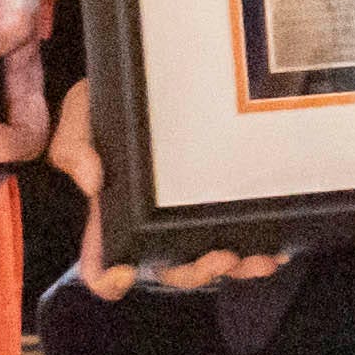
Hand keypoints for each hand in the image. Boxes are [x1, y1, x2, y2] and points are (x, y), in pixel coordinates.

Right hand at [47, 102, 284, 299]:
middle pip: (168, 267)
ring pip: (209, 258)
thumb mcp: (81, 113)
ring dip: (236, 268)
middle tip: (222, 257)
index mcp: (112, 213)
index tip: (123, 277)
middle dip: (196, 272)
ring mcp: (185, 213)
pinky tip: (279, 247)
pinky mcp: (217, 197)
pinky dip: (258, 245)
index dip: (108, 279)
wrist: (148, 76)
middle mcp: (150, 223)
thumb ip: (74, 146)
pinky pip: (238, 233)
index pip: (102, 261)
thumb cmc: (108, 100)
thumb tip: (94, 182)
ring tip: (261, 259)